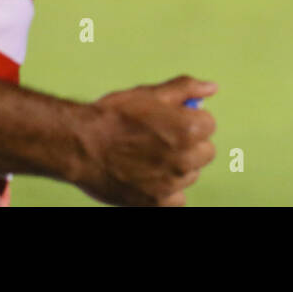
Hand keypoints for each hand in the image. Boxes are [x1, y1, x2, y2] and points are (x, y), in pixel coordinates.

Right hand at [77, 76, 217, 205]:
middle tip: (160, 140)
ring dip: (177, 168)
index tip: (172, 121)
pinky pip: (177, 200)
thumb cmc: (115, 115)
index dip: (190, 120)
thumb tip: (212, 88)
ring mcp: (171, 183)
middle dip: (189, 145)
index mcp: (190, 128)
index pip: (209, 125)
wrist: (80, 144)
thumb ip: (186, 89)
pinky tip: (149, 179)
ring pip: (190, 175)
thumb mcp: (151, 93)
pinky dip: (167, 192)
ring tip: (148, 157)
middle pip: (205, 152)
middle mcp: (185, 158)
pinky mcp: (156, 203)